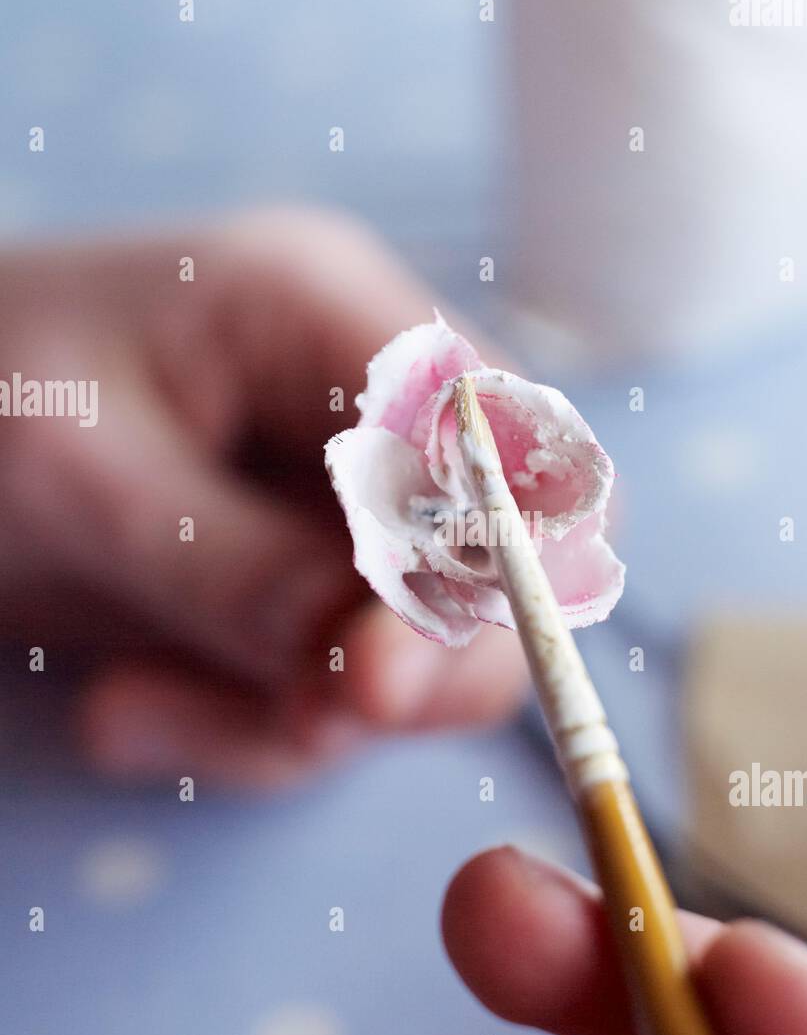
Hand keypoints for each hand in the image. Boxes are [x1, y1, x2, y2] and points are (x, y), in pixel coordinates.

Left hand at [0, 208, 525, 783]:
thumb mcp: (78, 481)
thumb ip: (243, 571)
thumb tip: (389, 674)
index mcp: (322, 309)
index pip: (501, 430)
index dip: (500, 559)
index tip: (390, 679)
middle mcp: (361, 401)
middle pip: (497, 556)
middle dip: (408, 664)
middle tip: (307, 718)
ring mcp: (340, 496)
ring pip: (416, 649)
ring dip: (289, 715)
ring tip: (126, 715)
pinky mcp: (301, 575)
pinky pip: (332, 686)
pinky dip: (243, 726)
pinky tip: (122, 714)